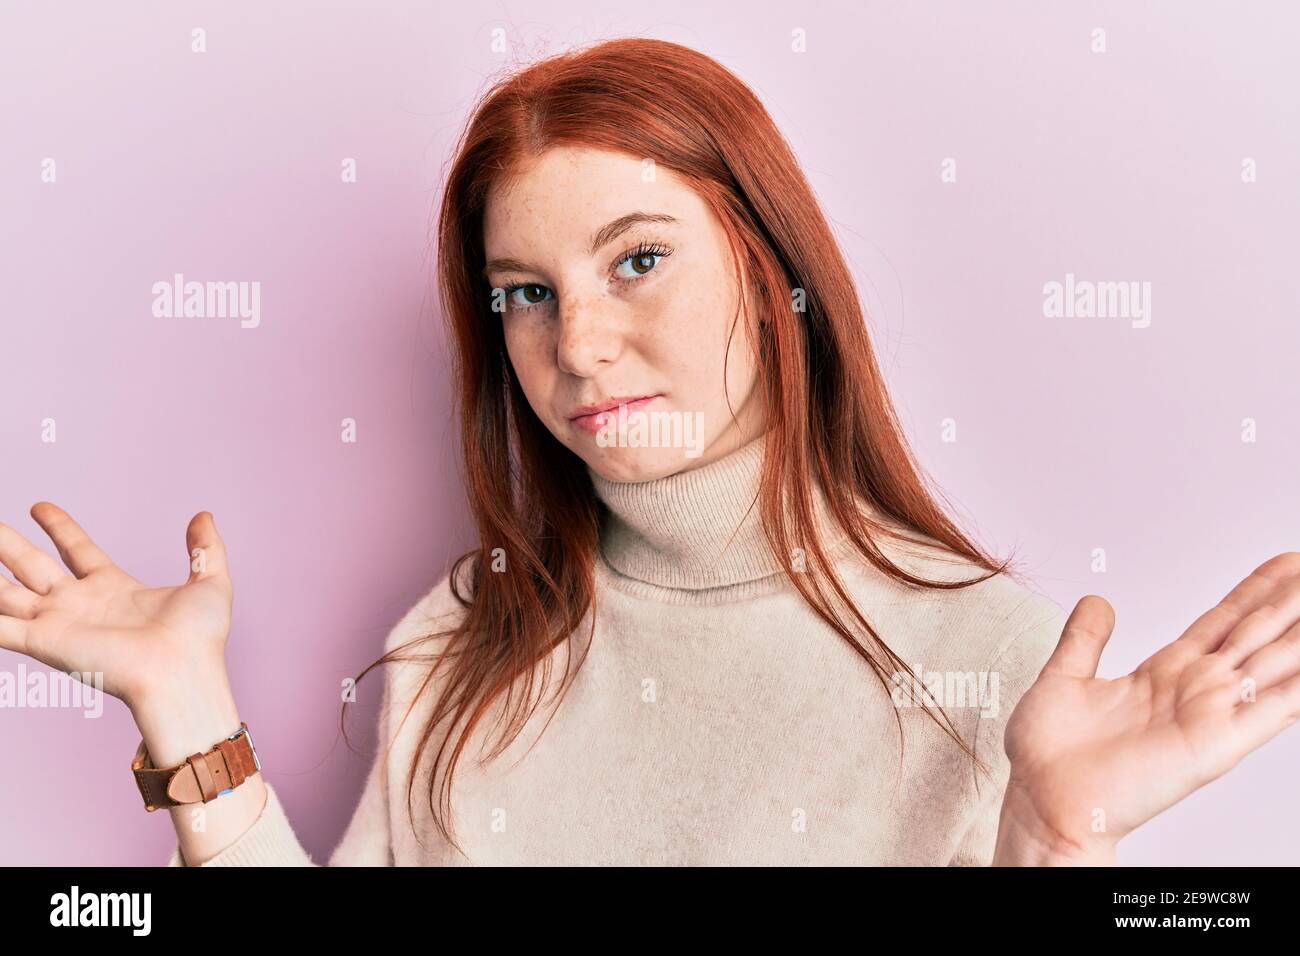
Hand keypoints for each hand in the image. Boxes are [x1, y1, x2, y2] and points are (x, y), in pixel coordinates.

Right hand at [0, 503, 233, 709]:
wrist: (184, 673)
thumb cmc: (200, 639)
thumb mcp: (210, 582)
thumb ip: (205, 548)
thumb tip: (203, 515)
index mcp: (114, 588)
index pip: (76, 549)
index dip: (58, 527)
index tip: (39, 507)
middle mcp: (80, 604)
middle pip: (32, 564)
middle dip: (7, 544)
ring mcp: (58, 622)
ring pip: (5, 590)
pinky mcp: (44, 641)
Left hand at [993, 552, 1299, 863]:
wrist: (1042, 799)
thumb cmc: (1048, 754)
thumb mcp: (1065, 677)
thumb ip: (1085, 638)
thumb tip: (1099, 601)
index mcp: (1164, 671)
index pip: (1223, 621)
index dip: (1254, 591)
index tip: (1285, 564)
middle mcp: (1195, 690)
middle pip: (1257, 634)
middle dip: (1290, 602)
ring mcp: (1210, 715)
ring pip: (1275, 663)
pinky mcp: (1215, 745)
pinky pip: (1273, 711)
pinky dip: (1299, 689)